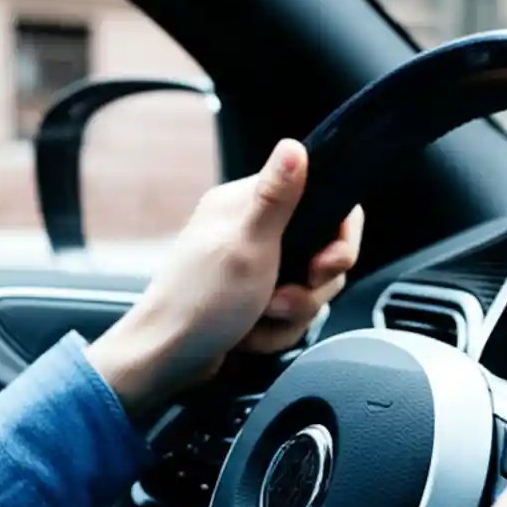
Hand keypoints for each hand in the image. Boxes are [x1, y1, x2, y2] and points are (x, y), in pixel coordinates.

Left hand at [85, 139, 363, 415]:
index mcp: (247, 204)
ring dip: (291, 313)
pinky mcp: (255, 297)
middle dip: (309, 288)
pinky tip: (251, 333)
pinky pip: (292, 312)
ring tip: (259, 319)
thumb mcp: (247, 245)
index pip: (323, 202)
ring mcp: (255, 266)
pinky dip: (277, 330)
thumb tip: (294, 145)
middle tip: (281, 299)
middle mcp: (252, 230)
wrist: (168, 361)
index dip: (338, 238)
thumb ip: (276, 196)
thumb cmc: (198, 303)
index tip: (326, 265)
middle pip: (323, 252)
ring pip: (310, 288)